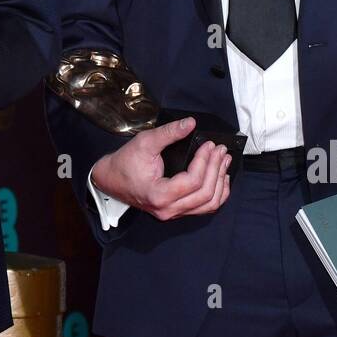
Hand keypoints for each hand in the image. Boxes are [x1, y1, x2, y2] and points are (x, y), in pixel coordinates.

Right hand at [92, 118, 230, 220]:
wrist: (112, 179)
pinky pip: (204, 208)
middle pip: (205, 194)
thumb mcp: (145, 142)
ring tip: (224, 161)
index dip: (205, 161)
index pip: (192, 182)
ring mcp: (174, 213)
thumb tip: (191, 123)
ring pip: (208, 204)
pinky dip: (217, 194)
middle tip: (221, 150)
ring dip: (220, 182)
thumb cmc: (125, 162)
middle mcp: (168, 209)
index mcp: (159, 194)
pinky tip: (221, 178)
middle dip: (216, 169)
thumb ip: (169, 133)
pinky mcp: (177, 210)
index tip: (210, 144)